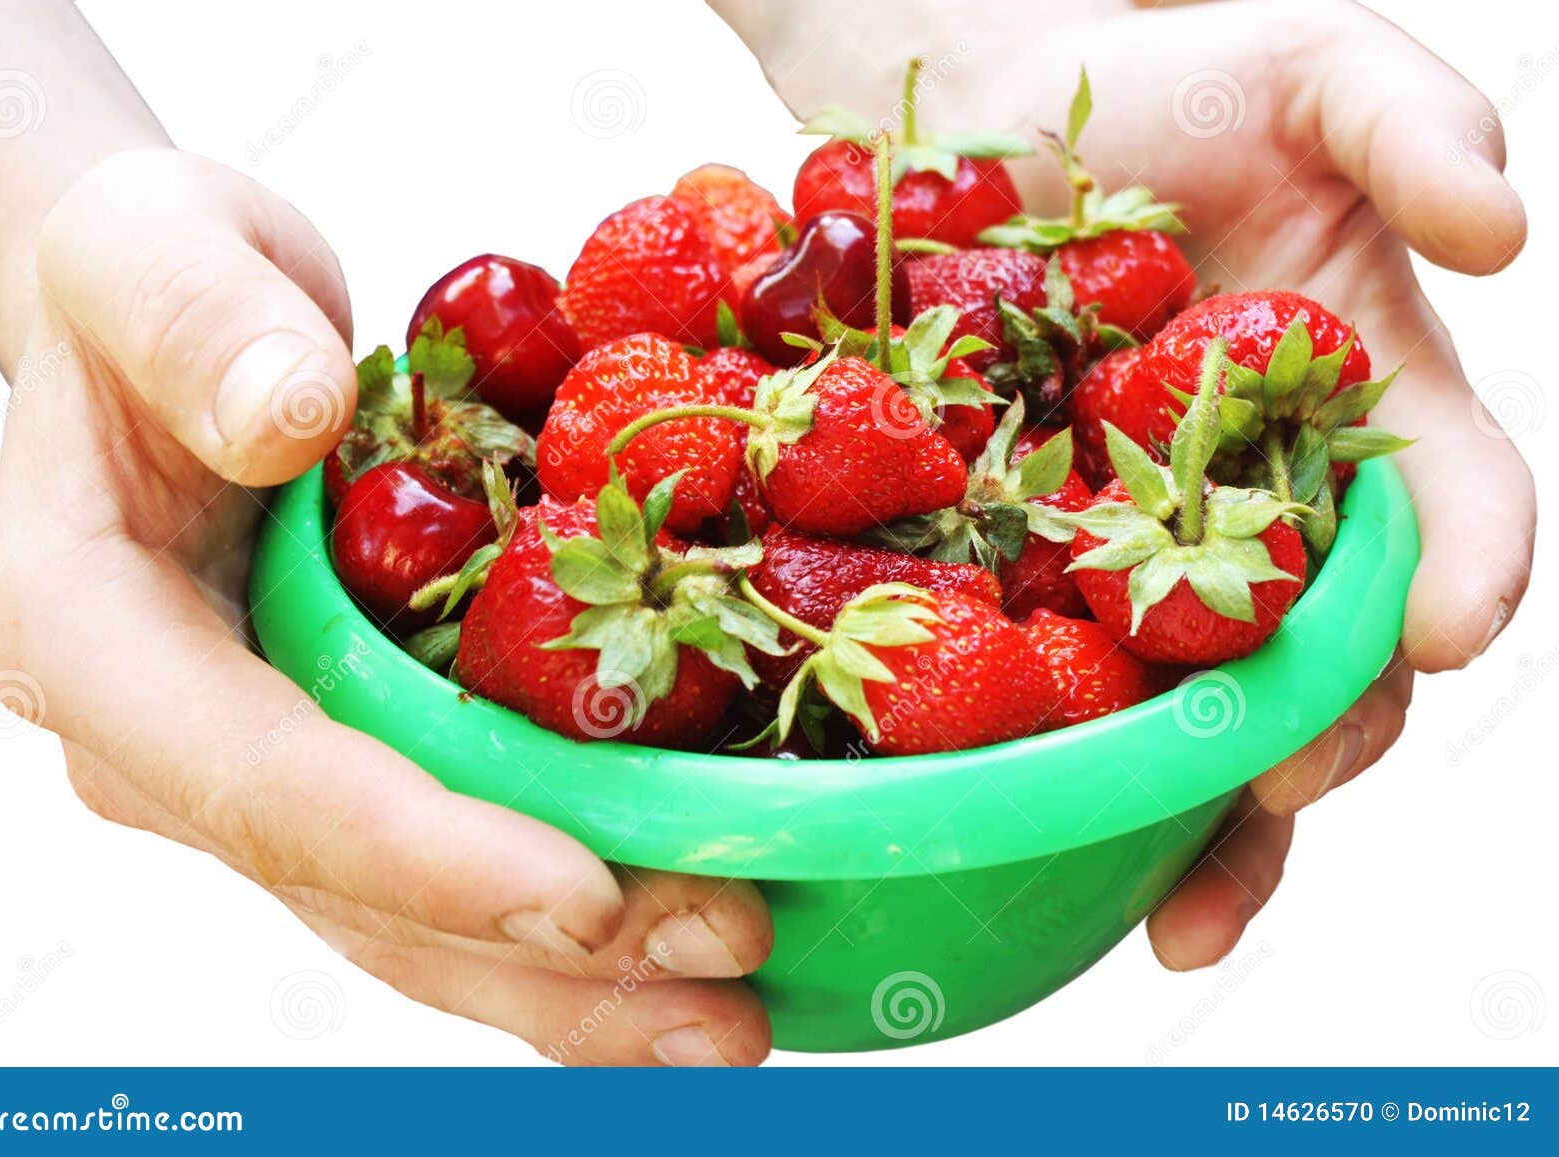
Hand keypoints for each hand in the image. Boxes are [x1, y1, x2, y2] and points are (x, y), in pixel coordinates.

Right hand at [0, 149, 772, 1064]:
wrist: (162, 333)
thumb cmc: (152, 285)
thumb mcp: (155, 253)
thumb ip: (200, 325)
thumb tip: (290, 414)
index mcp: (92, 637)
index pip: (261, 778)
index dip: (424, 852)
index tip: (585, 894)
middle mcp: (171, 744)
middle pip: (359, 892)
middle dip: (543, 958)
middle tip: (723, 979)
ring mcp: (258, 770)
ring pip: (411, 921)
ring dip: (573, 984)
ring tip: (734, 1017)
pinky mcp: (340, 764)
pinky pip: (447, 866)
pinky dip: (561, 929)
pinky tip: (674, 957)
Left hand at [1005, 0, 1532, 968]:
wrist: (978, 116)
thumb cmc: (1165, 86)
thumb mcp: (1314, 68)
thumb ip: (1417, 124)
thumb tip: (1503, 228)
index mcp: (1370, 409)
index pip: (1456, 522)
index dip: (1464, 582)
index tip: (1440, 632)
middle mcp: (1272, 509)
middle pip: (1331, 658)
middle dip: (1320, 739)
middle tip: (1280, 792)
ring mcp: (1143, 548)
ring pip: (1199, 710)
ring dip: (1196, 817)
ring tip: (1166, 910)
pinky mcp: (1026, 562)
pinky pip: (1050, 675)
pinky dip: (1051, 755)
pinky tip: (1024, 823)